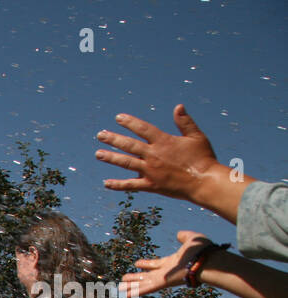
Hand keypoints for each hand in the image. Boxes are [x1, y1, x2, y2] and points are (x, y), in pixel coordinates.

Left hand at [96, 104, 221, 200]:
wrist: (204, 182)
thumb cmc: (203, 158)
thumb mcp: (196, 136)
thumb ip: (185, 122)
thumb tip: (178, 106)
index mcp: (164, 141)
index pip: (143, 128)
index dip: (130, 122)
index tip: (118, 118)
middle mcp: (154, 155)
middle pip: (129, 145)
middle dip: (113, 139)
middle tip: (100, 135)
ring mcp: (150, 171)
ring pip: (126, 163)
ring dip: (111, 158)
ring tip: (98, 154)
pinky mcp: (151, 185)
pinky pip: (131, 185)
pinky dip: (118, 184)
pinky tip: (106, 183)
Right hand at [119, 230, 212, 296]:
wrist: (208, 261)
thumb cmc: (202, 250)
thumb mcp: (192, 238)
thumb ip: (185, 236)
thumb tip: (179, 234)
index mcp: (172, 262)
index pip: (156, 264)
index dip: (146, 264)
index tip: (136, 263)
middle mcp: (166, 272)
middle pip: (147, 276)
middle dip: (135, 278)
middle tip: (124, 279)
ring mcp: (164, 278)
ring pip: (144, 283)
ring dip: (132, 286)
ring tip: (120, 288)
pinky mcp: (163, 283)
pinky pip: (147, 289)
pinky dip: (136, 292)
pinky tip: (126, 295)